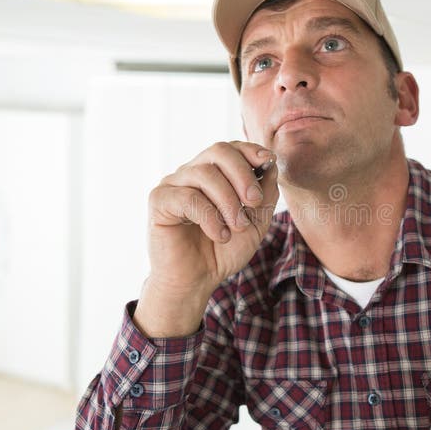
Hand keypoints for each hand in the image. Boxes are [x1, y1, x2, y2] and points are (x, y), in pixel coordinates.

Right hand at [134, 142, 277, 335]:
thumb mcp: (255, 223)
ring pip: (205, 174)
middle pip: (218, 151)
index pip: (230, 148)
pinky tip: (219, 235)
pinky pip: (188, 197)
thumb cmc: (222, 251)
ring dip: (228, 201)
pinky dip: (210, 216)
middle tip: (255, 201)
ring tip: (237, 227)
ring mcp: (173, 185)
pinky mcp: (159, 201)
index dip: (250, 150)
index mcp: (214, 174)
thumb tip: (271, 165)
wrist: (196, 281)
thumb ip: (265, 195)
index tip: (267, 161)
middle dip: (243, 174)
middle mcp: (192, 173)